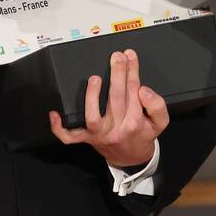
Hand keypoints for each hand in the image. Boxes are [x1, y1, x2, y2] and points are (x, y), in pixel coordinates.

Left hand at [49, 49, 168, 167]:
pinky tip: (54, 114)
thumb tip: (144, 90)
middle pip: (116, 99)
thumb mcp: (160, 124)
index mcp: (135, 124)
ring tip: (95, 78)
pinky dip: (60, 127)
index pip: (134, 92)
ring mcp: (99, 135)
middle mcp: (116, 129)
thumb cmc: (143, 136)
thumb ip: (157, 106)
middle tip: (117, 57)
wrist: (131, 159)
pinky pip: (70, 137)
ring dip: (92, 96)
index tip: (130, 56)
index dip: (132, 71)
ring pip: (92, 116)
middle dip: (118, 74)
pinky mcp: (87, 139)